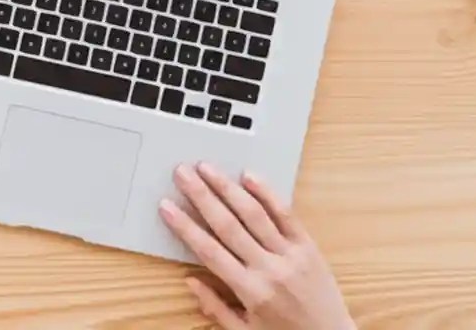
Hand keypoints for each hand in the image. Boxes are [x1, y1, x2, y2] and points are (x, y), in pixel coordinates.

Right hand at [159, 163, 353, 329]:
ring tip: (207, 168)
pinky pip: (286, 215)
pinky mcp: (308, 246)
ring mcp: (291, 255)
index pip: (209, 251)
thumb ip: (215, 308)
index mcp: (250, 291)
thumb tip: (189, 281)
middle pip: (227, 225)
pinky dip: (267, 194)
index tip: (167, 206)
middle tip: (182, 173)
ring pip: (254, 214)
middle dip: (201, 196)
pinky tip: (249, 176)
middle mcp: (269, 269)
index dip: (185, 226)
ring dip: (228, 188)